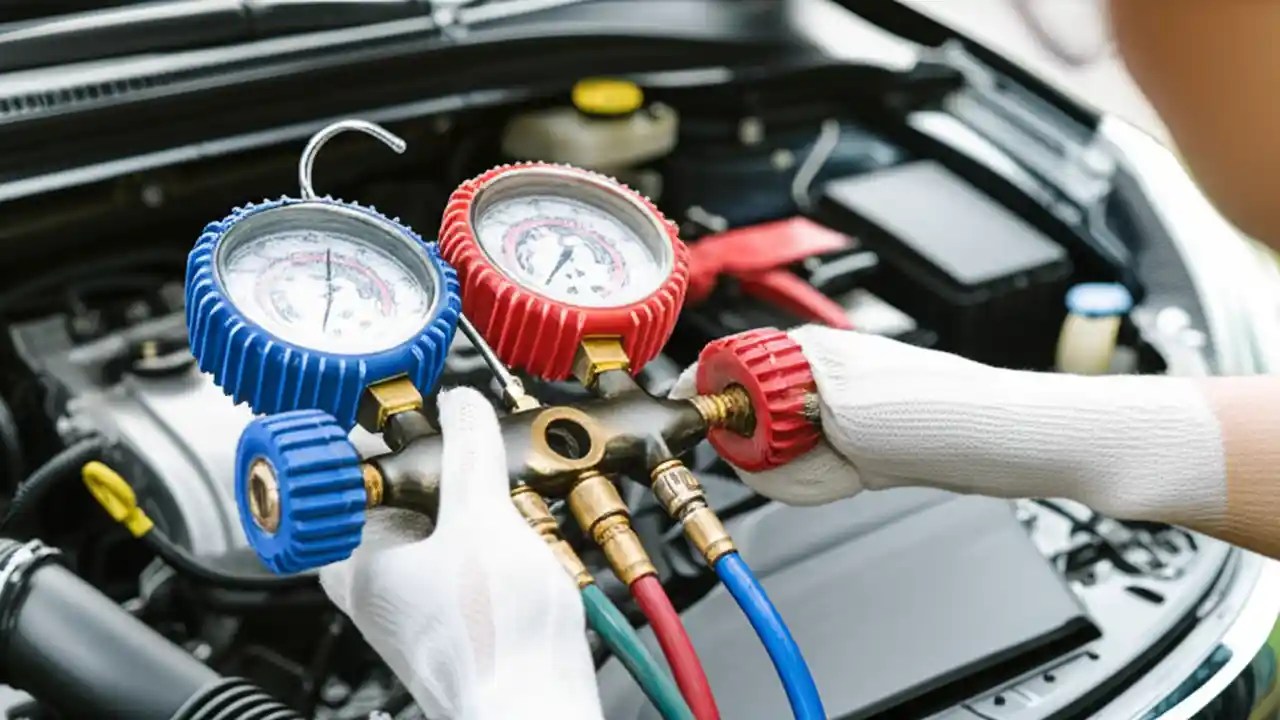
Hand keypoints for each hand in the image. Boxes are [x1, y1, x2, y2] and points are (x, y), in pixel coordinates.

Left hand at [320, 387, 603, 719]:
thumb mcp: (485, 519)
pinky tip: (519, 554)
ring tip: (508, 511)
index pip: (355, 478)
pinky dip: (484, 553)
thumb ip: (469, 453)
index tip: (421, 423)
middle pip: (401, 507)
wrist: (537, 710)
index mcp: (360, 562)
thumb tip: (461, 405)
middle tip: (475, 466)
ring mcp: (411, 615)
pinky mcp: (449, 631)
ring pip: (433, 540)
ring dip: (472, 518)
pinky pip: (457, 572)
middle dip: (445, 482)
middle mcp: (375, 593)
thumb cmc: (496, 642)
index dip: (392, 444)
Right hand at [674, 325, 1224, 526]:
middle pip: (750, 411)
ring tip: (841, 467)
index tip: (689, 417)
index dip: (705, 393)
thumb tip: (735, 437)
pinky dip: (823, 476)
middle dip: (759, 445)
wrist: (1005, 441)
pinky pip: (815, 461)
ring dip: (798, 467)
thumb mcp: (841, 416)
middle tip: (788, 456)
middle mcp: (821, 369)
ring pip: (782, 443)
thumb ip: (777, 426)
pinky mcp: (859, 434)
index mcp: (809, 348)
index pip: (730, 361)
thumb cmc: (943, 411)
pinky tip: (854, 476)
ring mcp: (840, 402)